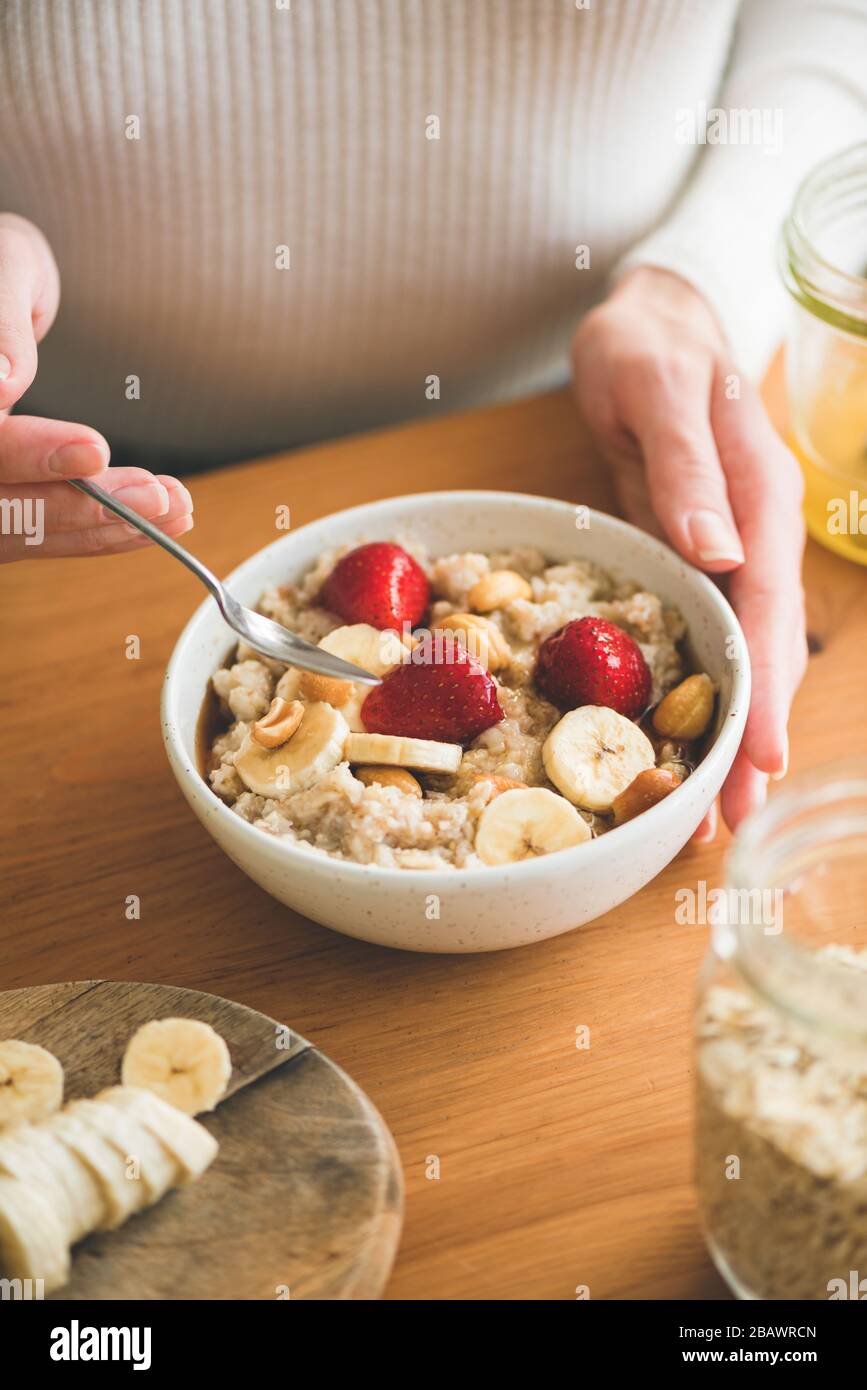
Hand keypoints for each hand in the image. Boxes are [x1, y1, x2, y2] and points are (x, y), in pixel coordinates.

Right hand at [0, 213, 192, 561]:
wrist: (1, 287)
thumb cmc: (1, 264)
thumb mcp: (4, 266)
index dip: (29, 455)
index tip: (94, 449)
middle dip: (79, 506)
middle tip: (152, 494)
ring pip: (25, 531)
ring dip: (105, 527)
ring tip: (175, 508)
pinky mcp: (7, 499)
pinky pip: (45, 533)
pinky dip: (104, 532)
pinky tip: (161, 520)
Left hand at [571, 266, 806, 836]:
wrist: (647, 326)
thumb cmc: (649, 348)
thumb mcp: (658, 390)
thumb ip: (689, 469)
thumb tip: (720, 552)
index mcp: (760, 501)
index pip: (769, 608)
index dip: (766, 688)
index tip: (762, 758)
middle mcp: (753, 539)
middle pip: (763, 652)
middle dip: (752, 736)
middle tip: (729, 822)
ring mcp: (726, 555)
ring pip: (738, 656)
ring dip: (728, 731)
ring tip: (710, 810)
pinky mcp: (693, 562)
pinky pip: (702, 638)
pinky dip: (697, 693)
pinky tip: (683, 739)